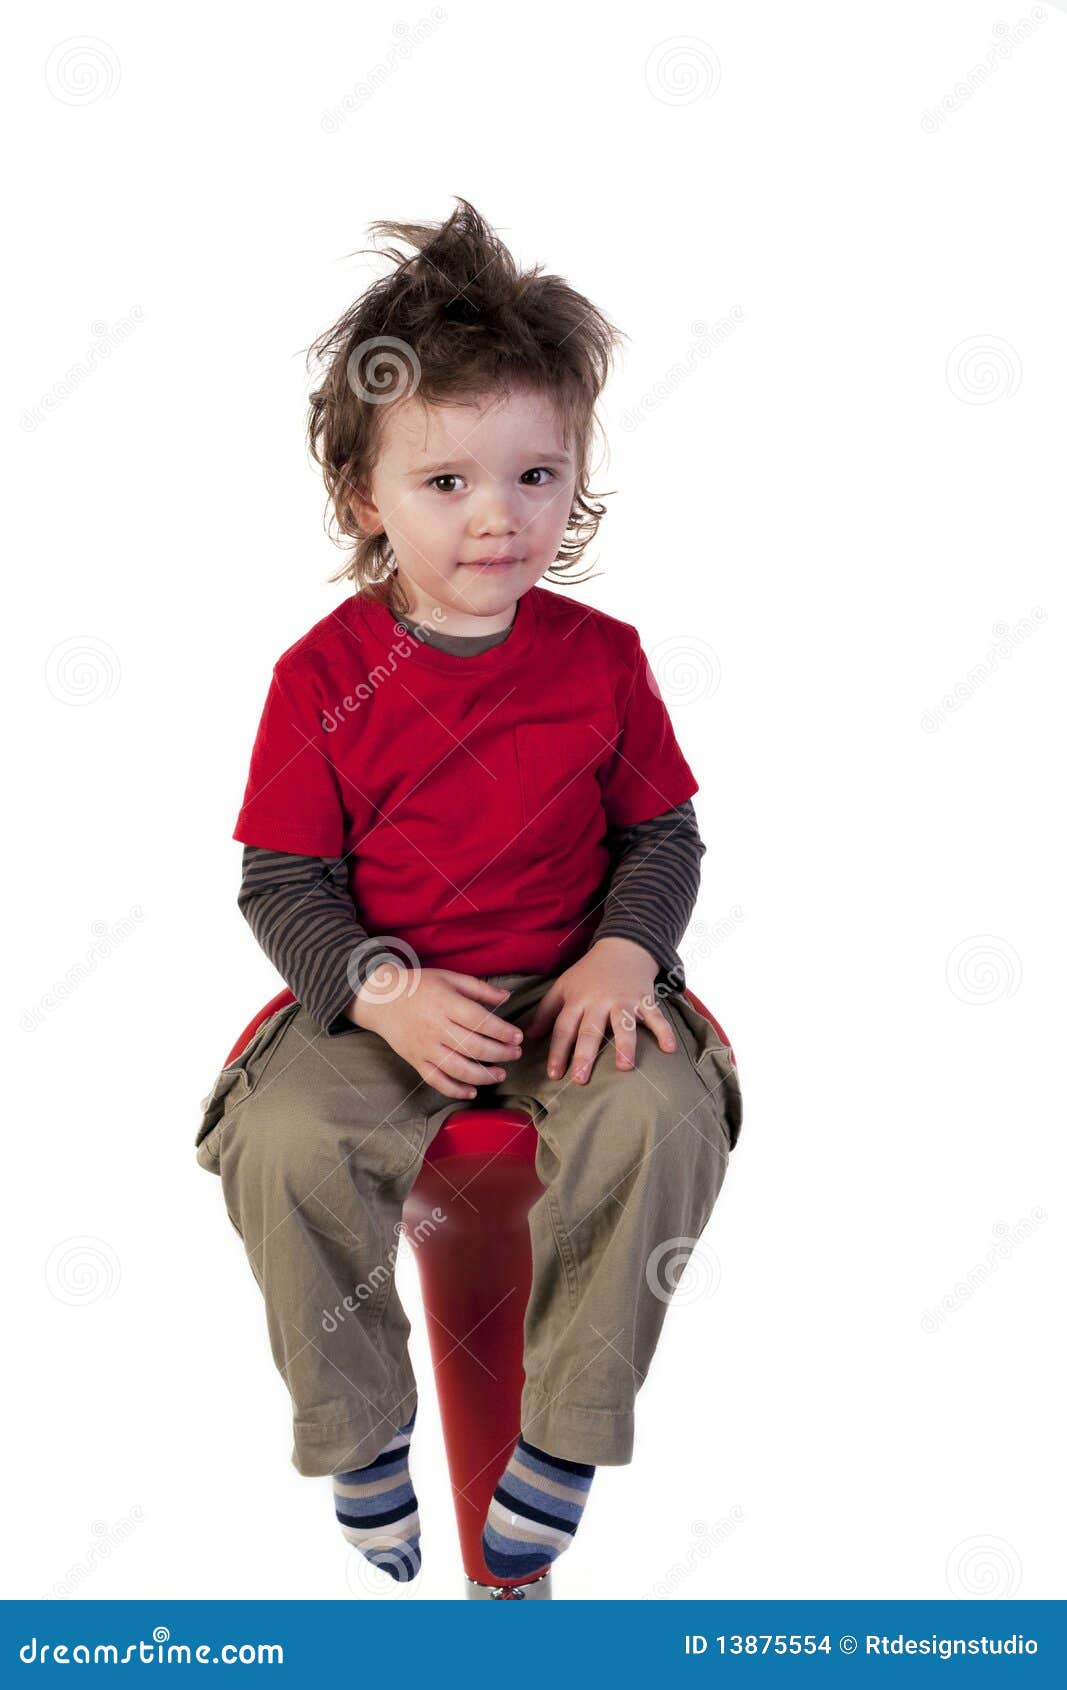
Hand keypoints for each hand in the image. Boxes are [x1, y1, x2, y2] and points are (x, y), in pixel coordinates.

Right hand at [347, 966, 523, 1099]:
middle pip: (473, 1046)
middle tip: (516, 1054)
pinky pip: (436, 1080)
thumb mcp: (450, 978)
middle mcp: (435, 1027)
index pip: (479, 1020)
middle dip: (500, 1053)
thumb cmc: (420, 986)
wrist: (382, 999)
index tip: (518, 1036)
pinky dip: (454, 1090)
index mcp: (445, 1003)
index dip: (502, 1031)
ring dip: (483, 1076)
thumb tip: (508, 996)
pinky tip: (472, 1091)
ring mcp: (424, 1047)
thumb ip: (479, 988)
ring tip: (501, 1075)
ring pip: (457, 1068)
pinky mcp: (415, 1061)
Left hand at [522, 937, 675, 1083]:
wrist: (622, 947)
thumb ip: (545, 1012)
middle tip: (580, 1079)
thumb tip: (529, 1037)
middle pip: (590, 1030)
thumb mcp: (563, 987)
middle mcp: (599, 1001)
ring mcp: (623, 1000)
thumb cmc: (588, 973)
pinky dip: (664, 1031)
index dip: (558, 1051)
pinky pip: (656, 1016)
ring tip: (623, 1067)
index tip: (554, 1074)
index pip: (563, 1027)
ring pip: (623, 1024)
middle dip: (585, 1054)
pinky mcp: (644, 998)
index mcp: (577, 999)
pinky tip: (669, 1049)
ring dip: (624, 1045)